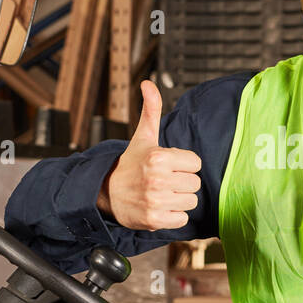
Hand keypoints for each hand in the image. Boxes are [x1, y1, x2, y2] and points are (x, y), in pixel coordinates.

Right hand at [103, 80, 202, 230]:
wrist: (107, 193)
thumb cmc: (131, 164)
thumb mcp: (143, 137)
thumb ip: (151, 110)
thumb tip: (148, 83)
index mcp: (158, 157)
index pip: (195, 163)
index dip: (184, 164)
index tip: (168, 166)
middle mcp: (157, 179)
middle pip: (195, 183)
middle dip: (182, 182)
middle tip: (164, 181)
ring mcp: (155, 200)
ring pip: (191, 201)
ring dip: (179, 200)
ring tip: (162, 194)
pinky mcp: (155, 219)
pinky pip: (182, 219)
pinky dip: (173, 216)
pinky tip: (159, 207)